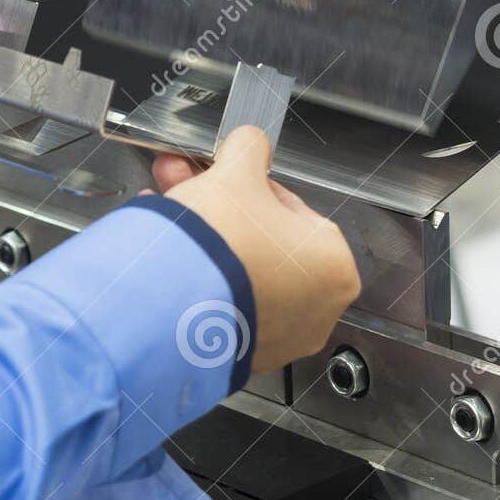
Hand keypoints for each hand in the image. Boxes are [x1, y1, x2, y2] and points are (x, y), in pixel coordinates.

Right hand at [153, 127, 359, 372]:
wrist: (169, 307)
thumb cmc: (218, 248)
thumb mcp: (237, 175)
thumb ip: (250, 150)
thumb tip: (250, 143)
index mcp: (334, 266)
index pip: (295, 211)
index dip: (253, 190)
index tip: (228, 181)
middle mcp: (316, 311)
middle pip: (264, 244)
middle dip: (220, 211)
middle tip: (188, 189)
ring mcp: (279, 339)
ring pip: (240, 274)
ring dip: (203, 243)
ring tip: (166, 216)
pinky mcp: (239, 355)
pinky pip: (220, 305)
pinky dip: (197, 280)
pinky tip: (165, 255)